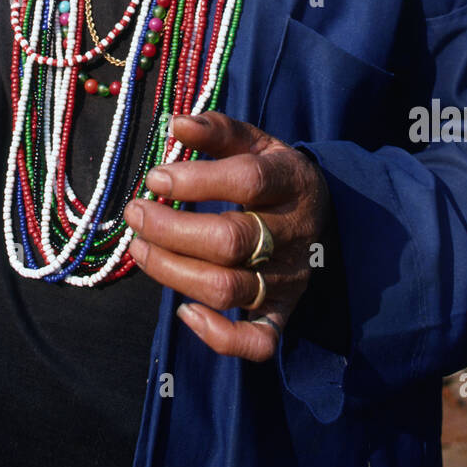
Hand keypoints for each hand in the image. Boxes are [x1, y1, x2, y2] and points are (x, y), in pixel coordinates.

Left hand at [124, 111, 330, 361]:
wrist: (330, 220)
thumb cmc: (276, 177)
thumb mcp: (257, 143)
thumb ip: (217, 130)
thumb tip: (175, 125)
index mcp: (290, 182)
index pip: (247, 181)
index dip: (196, 180)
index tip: (154, 177)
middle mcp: (292, 234)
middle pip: (229, 241)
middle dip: (171, 229)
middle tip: (136, 213)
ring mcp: (288, 278)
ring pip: (227, 288)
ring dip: (172, 272)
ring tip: (140, 248)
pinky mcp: (283, 313)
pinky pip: (257, 341)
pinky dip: (219, 336)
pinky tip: (184, 312)